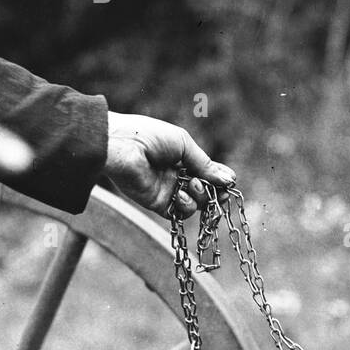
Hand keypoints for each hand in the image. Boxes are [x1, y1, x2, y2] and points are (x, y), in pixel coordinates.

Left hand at [104, 112, 234, 217]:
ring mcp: (166, 190)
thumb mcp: (184, 144)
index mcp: (182, 158)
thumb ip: (205, 164)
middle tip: (219, 190)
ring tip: (193, 184)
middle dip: (214, 191)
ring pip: (194, 204)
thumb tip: (229, 180)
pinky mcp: (156, 203)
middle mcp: (176, 176)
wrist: (120, 146)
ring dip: (200, 197)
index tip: (229, 181)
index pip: (207, 172)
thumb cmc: (149, 136)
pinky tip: (181, 194)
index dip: (219, 178)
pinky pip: (178, 213)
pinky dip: (185, 207)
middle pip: (204, 191)